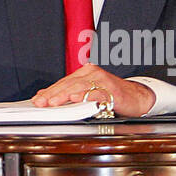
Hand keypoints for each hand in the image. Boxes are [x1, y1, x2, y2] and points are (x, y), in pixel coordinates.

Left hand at [32, 63, 155, 117]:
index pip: (63, 82)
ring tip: (55, 102)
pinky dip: (86, 97)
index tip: (37, 100)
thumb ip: (71, 95)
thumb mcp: (89, 93)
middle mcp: (92, 73)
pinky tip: (77, 100)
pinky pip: (97, 93)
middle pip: (69, 84)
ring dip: (65, 96)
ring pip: (80, 87)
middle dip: (53, 95)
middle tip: (42, 103)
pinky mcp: (112, 90)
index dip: (49, 91)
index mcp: (85, 73)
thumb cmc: (112, 96)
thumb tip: (48, 99)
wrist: (137, 98)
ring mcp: (102, 80)